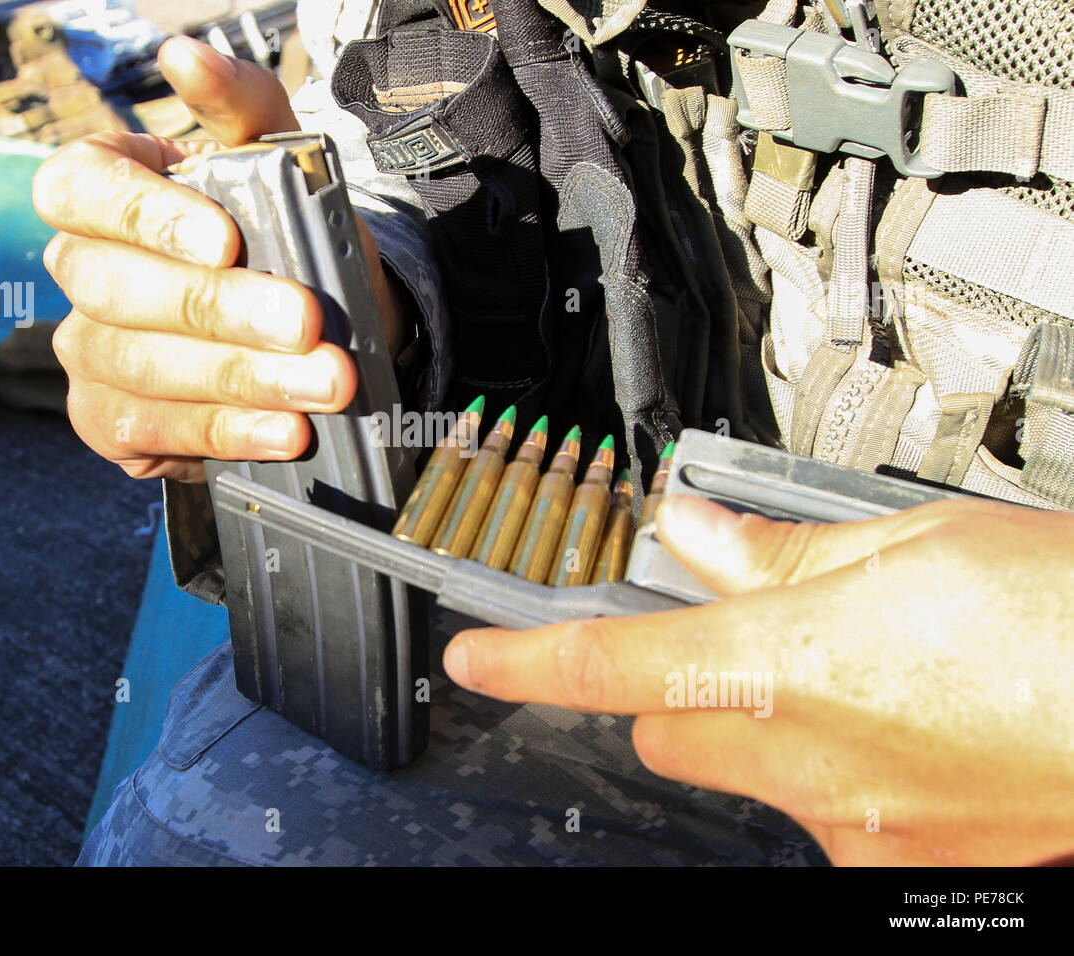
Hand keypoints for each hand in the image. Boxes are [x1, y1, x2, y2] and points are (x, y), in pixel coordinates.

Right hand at [33, 36, 403, 480]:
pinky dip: (227, 432)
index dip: (143, 216)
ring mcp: (89, 353)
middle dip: (220, 310)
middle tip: (306, 322)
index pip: (79, 191)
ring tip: (323, 383)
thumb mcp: (280, 160)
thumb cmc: (285, 234)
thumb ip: (241, 106)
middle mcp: (81, 274)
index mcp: (103, 195)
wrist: (317, 326)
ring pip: (142, 367)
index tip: (225, 239)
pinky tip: (284, 432)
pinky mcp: (112, 423)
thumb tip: (183, 56)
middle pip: (115, 290)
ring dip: (241, 378)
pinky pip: (156, 431)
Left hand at [443, 494, 1073, 864]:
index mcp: (787, 661)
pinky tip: (903, 724)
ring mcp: (856, 823)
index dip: (524, 659)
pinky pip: (823, 815)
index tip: (477, 659)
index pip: (611, 661)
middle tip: (735, 634)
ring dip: (759, 726)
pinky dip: (832, 769)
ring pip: (743, 774)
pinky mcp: (904, 862)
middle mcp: (807, 757)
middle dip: (671, 685)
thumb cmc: (1063, 611)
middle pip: (666, 730)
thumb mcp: (905, 543)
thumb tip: (692, 532)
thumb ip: (774, 550)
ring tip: (855, 673)